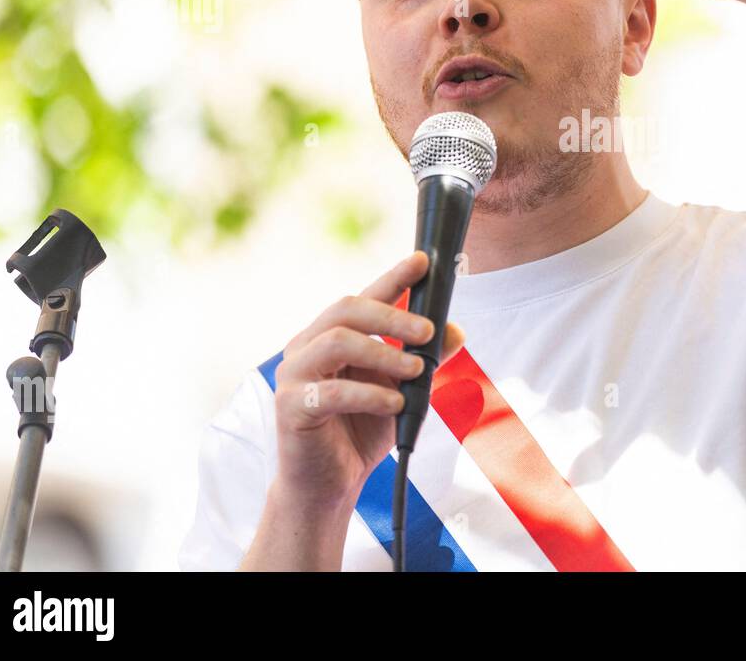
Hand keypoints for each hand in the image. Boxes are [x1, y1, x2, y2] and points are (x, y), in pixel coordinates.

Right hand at [270, 251, 465, 511]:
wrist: (330, 484)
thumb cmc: (362, 430)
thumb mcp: (403, 390)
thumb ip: (425, 359)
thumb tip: (456, 330)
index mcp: (331, 335)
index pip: (363, 296)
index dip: (393, 277)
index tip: (424, 261)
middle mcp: (307, 347)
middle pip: (346, 310)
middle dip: (392, 316)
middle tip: (428, 331)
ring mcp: (293, 375)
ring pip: (337, 341)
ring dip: (384, 353)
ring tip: (417, 370)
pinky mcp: (289, 407)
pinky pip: (331, 392)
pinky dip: (370, 394)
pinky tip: (395, 403)